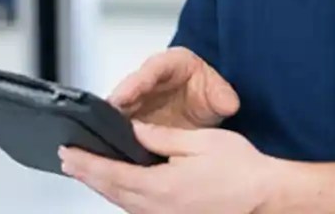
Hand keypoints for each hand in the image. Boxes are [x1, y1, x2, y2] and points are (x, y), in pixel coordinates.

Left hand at [60, 122, 279, 213]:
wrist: (265, 197)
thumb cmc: (241, 169)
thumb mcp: (198, 142)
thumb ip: (161, 136)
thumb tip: (133, 129)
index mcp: (161, 186)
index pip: (111, 173)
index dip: (87, 163)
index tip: (69, 153)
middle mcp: (159, 208)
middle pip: (111, 192)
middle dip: (87, 175)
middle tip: (69, 161)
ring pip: (122, 204)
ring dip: (101, 187)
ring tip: (87, 173)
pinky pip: (138, 211)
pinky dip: (122, 197)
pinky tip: (120, 189)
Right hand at [108, 47, 238, 128]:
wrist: (205, 106)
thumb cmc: (206, 90)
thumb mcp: (219, 91)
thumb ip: (222, 96)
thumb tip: (226, 103)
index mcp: (170, 64)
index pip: (150, 70)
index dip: (134, 84)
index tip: (122, 97)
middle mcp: (149, 80)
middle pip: (127, 90)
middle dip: (116, 107)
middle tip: (105, 123)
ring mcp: (140, 100)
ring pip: (121, 110)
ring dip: (113, 124)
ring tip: (104, 140)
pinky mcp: (136, 119)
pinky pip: (124, 127)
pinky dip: (119, 138)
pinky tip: (115, 151)